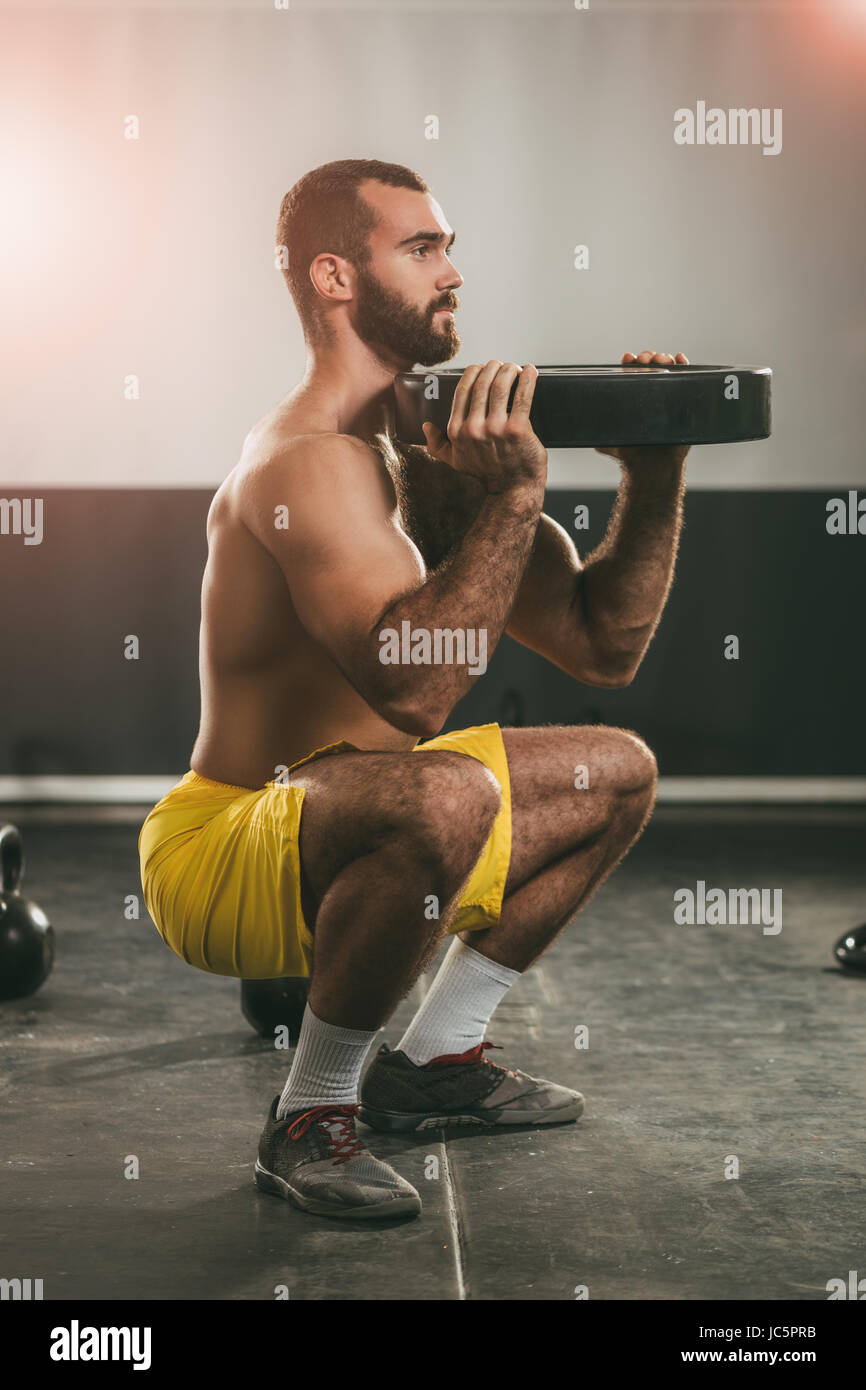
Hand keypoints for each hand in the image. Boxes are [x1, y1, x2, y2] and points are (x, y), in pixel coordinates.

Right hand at [421, 360, 547, 496]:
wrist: (512, 489)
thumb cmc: (487, 473)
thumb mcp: (456, 462)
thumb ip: (437, 445)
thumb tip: (426, 426)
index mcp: (457, 431)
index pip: (463, 389)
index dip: (474, 372)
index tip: (483, 367)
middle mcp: (474, 428)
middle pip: (483, 383)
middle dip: (493, 367)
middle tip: (501, 365)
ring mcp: (496, 428)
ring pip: (501, 385)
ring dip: (509, 369)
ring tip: (514, 367)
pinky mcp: (518, 429)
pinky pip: (523, 396)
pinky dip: (528, 379)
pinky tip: (531, 371)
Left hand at [595, 349, 691, 467]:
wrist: (652, 469)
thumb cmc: (630, 454)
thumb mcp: (606, 441)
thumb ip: (595, 429)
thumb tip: (578, 421)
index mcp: (631, 396)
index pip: (630, 371)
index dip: (630, 362)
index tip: (628, 358)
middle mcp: (649, 393)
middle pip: (649, 367)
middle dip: (648, 358)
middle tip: (646, 360)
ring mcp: (666, 395)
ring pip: (667, 370)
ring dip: (664, 359)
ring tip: (662, 359)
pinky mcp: (682, 401)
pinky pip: (685, 380)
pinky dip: (683, 365)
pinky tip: (679, 358)